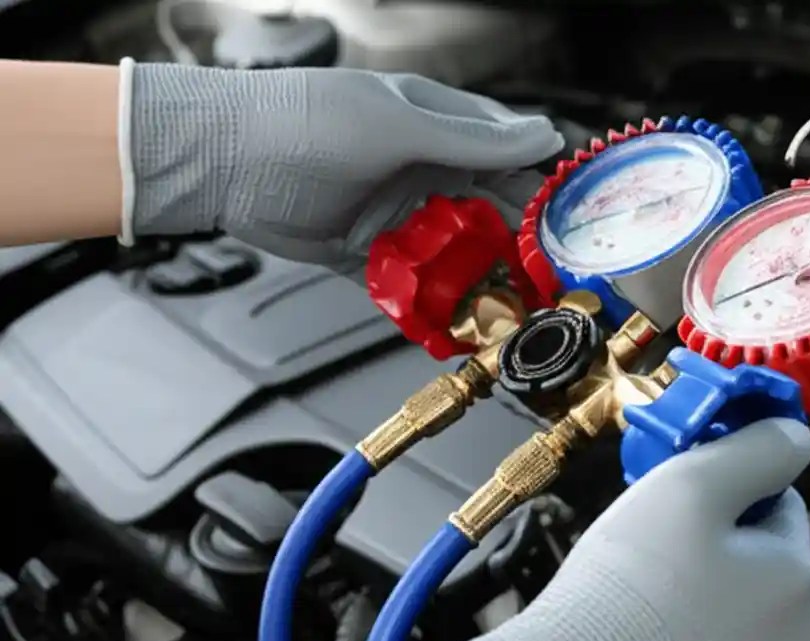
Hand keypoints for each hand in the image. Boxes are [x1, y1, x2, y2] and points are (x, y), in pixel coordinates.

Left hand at [122, 62, 562, 267]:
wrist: (217, 160)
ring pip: (452, 253)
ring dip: (476, 279)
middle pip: (486, 212)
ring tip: (505, 311)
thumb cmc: (304, 122)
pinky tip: (450, 325)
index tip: (569, 226)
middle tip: (545, 281)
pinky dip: (427, 303)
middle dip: (515, 246)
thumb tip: (545, 136)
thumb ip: (473, 139)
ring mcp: (393, 214)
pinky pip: (407, 283)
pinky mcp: (364, 254)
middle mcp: (420, 170)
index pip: (507, 156)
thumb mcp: (398, 125)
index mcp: (436, 127)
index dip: (540, 189)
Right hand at [430, 419, 809, 640]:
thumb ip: (756, 450)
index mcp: (800, 576)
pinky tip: (648, 629)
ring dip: (703, 586)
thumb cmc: (633, 583)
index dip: (727, 490)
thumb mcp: (694, 484)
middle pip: (761, 555)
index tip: (678, 498)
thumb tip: (794, 434)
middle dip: (715, 541)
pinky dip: (691, 631)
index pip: (778, 502)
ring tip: (645, 588)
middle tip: (653, 541)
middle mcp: (801, 635)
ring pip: (739, 602)